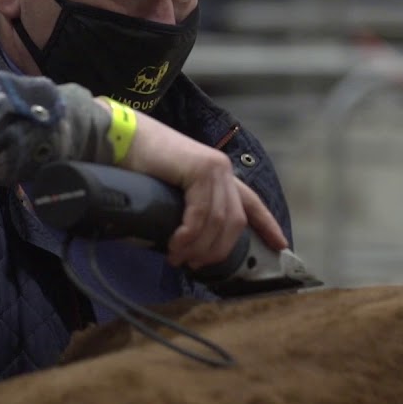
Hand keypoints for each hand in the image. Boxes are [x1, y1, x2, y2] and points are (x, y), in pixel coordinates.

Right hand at [108, 106, 286, 266]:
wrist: (121, 138)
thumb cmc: (140, 164)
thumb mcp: (172, 191)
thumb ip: (188, 210)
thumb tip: (190, 245)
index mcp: (219, 173)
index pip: (252, 203)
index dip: (268, 225)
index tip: (281, 246)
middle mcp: (222, 169)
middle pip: (234, 223)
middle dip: (216, 251)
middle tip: (193, 265)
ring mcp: (214, 168)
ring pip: (218, 222)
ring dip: (198, 247)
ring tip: (178, 257)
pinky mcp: (200, 169)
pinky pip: (201, 214)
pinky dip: (189, 235)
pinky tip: (176, 244)